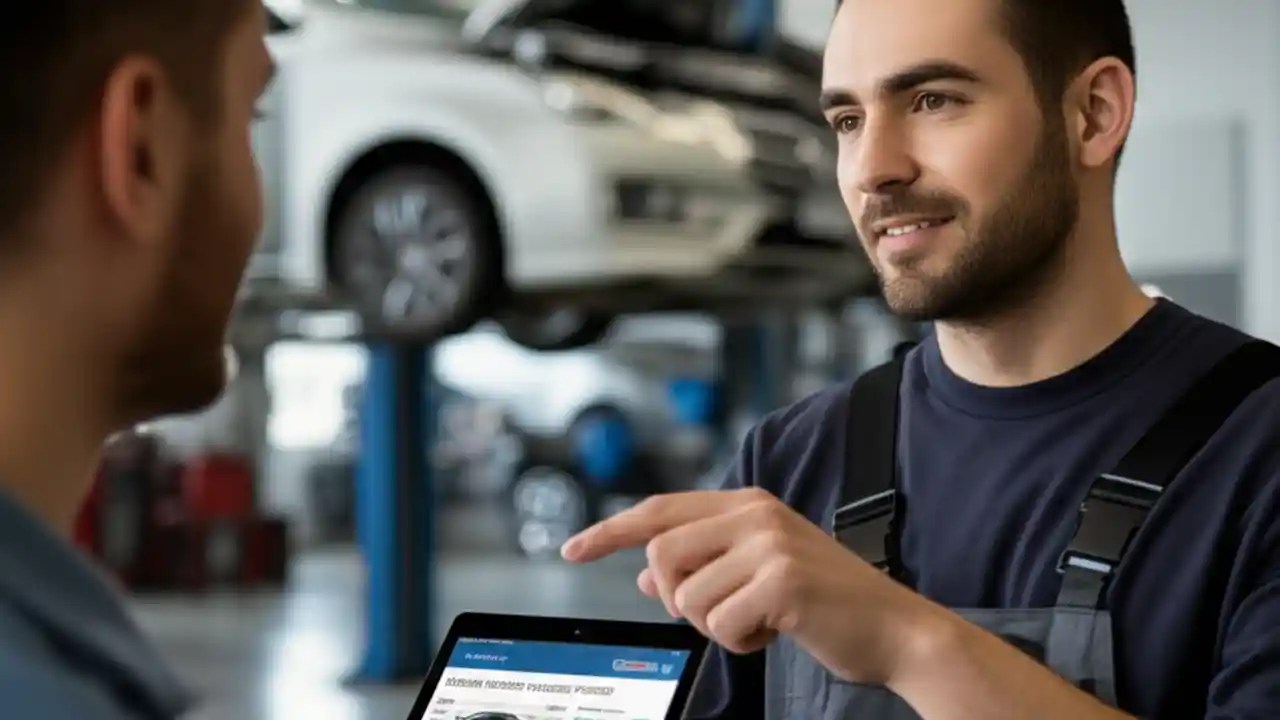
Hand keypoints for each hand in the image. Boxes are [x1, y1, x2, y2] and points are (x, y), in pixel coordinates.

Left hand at [561, 487, 942, 685]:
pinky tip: (777, 633)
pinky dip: (740, 643)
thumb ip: (705, 566)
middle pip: (661, 556)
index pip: (659, 510)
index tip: (572, 547)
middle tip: (722, 614)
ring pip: (685, 598)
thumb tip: (645, 578)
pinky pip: (718, 626)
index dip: (610, 530)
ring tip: (762, 621)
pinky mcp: (781, 581)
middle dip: (677, 600)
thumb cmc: (826, 606)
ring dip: (716, 626)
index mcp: (748, 505)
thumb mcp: (759, 577)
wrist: (896, 630)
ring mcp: (769, 544)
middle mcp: (755, 514)